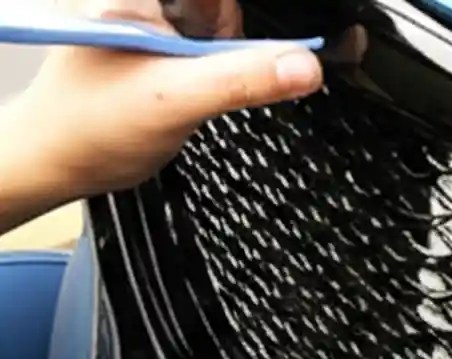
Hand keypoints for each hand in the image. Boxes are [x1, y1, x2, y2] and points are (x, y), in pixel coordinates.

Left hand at [11, 0, 324, 202]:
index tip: (260, 48)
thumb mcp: (176, 100)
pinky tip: (198, 80)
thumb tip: (305, 66)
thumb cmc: (89, 126)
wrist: (58, 161)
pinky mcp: (160, 37)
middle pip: (219, 3)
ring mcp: (151, 14)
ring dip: (229, 45)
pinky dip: (222, 55)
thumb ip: (243, 80)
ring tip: (197, 78)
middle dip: (232, 31)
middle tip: (213, 67)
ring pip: (218, 13)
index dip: (234, 13)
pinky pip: (210, 32)